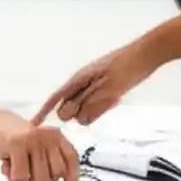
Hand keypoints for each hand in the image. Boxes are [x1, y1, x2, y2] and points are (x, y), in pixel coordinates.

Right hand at [0, 112, 80, 180]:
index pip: (71, 159)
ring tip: (14, 166)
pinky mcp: (16, 144)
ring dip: (24, 180)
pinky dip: (12, 177)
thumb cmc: (7, 136)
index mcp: (54, 134)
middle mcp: (47, 135)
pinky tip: (6, 165)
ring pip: (39, 179)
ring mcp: (32, 139)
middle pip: (56, 175)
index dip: (72, 179)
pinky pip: (21, 177)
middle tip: (25, 172)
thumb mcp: (33, 143)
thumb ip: (47, 158)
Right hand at [32, 41, 156, 125]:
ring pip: (84, 107)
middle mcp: (82, 82)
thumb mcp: (109, 90)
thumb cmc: (126, 69)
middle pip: (69, 107)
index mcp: (79, 80)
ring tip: (113, 99)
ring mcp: (93, 85)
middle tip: (101, 105)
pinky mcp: (104, 88)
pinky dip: (103, 106)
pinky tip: (115, 99)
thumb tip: (74, 118)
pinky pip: (96, 104)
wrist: (146, 55)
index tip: (34, 125)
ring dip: (95, 110)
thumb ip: (90, 104)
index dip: (44, 111)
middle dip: (79, 113)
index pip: (56, 98)